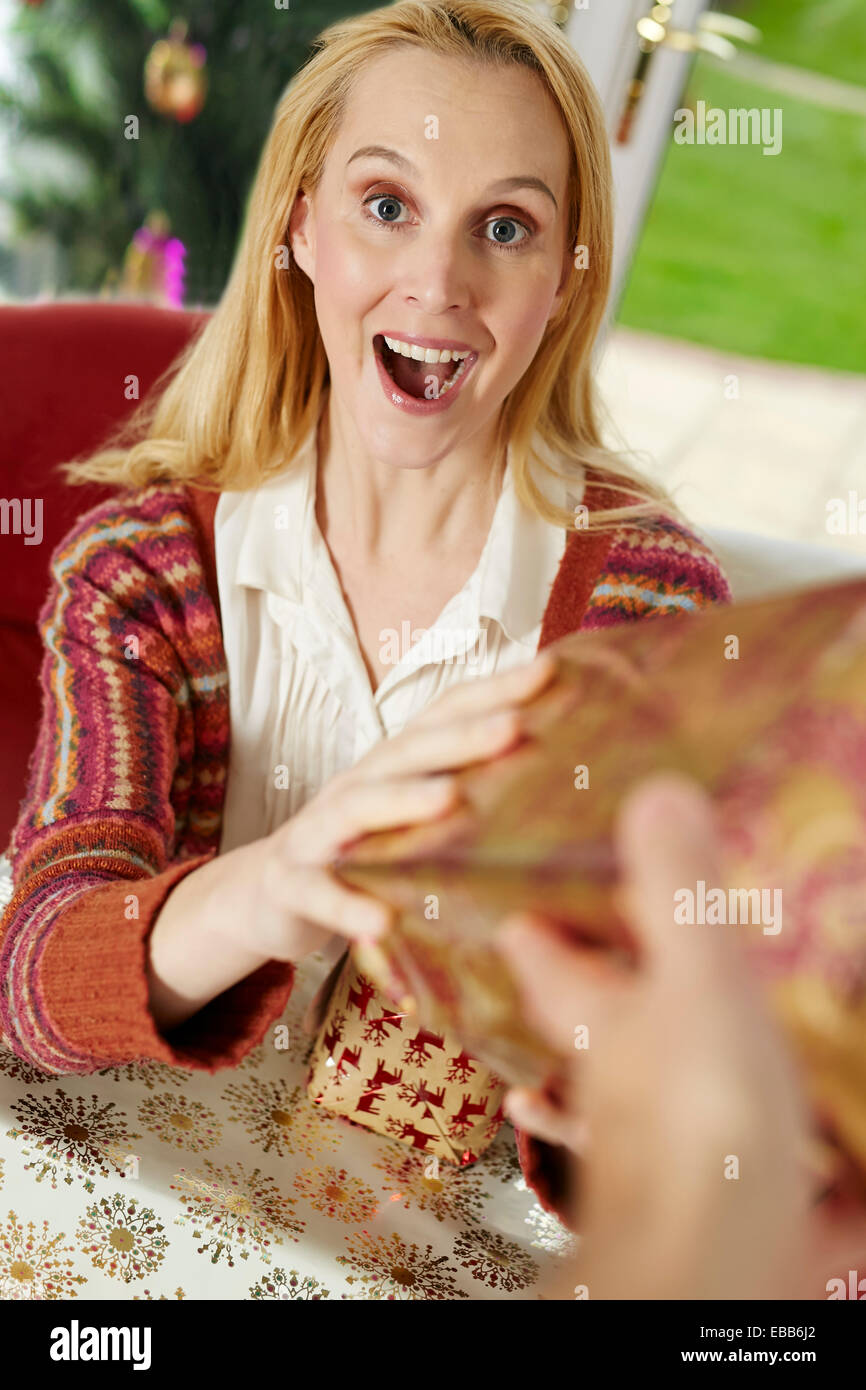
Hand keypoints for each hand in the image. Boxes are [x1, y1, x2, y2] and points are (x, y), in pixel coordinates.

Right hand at [251, 651, 559, 964]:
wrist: (271, 890)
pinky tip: (382, 920)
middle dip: (461, 737)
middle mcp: (356, 785)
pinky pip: (319, 893)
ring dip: (403, 800)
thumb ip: (461, 790)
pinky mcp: (292, 882)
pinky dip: (346, 905)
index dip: (492, 691)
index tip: (548, 672)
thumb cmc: (360, 848)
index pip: (444, 716)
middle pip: (409, 752)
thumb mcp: (408, 814)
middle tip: (513, 728)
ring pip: (357, 808)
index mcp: (393, 765)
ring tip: (449, 800)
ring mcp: (318, 832)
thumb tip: (554, 777)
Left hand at [498, 773, 812, 1299]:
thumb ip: (678, 892)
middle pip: (596, 1021)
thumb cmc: (696, 1117)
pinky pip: (744, 1153)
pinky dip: (770, 1137)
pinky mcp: (728, 1189)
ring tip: (711, 1010)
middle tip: (621, 938)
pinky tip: (815, 1144)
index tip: (524, 896)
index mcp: (599, 1022)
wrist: (722, 1268)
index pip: (542, 960)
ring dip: (674, 1049)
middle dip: (606, 981)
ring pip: (656, 1083)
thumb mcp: (696, 980)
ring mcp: (667, 1140)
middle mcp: (618, 1082)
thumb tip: (655, 792)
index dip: (531, 926)